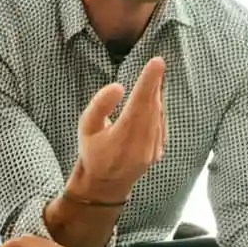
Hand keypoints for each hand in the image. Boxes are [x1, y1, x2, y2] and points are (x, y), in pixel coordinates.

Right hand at [73, 57, 166, 199]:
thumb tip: (118, 87)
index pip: (139, 103)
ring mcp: (152, 150)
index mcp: (121, 137)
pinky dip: (159, 109)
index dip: (149, 81)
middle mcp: (141, 145)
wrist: (105, 184)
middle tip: (157, 64)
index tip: (157, 62)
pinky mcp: (158, 152)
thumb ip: (99, 105)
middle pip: (152, 107)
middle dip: (155, 84)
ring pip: (158, 115)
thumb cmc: (93, 151)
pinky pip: (161, 124)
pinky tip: (154, 99)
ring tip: (156, 78)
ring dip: (158, 95)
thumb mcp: (86, 127)